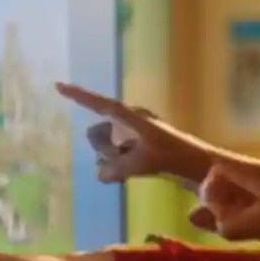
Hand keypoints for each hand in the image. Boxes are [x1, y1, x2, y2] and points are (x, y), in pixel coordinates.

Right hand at [57, 82, 218, 182]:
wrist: (201, 167)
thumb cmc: (176, 159)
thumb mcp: (144, 163)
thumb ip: (117, 167)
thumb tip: (100, 173)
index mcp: (133, 118)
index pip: (101, 104)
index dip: (79, 96)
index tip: (58, 85)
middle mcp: (130, 125)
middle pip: (97, 134)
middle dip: (103, 148)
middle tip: (126, 157)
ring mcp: (132, 139)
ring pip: (104, 150)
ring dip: (111, 161)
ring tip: (135, 167)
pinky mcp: (137, 152)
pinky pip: (113, 161)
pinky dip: (116, 169)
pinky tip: (131, 175)